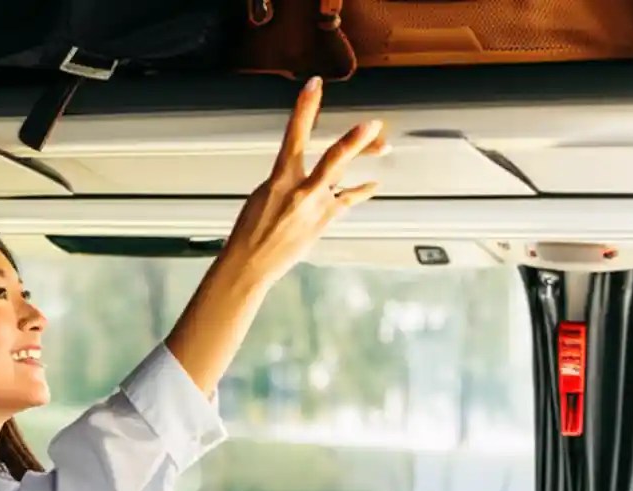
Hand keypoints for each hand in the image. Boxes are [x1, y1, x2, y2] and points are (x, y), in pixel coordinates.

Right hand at [223, 77, 387, 287]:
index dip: (306, 108)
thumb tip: (305, 175)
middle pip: (332, 159)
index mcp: (278, 179)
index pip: (294, 135)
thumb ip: (287, 182)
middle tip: (372, 124)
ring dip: (362, 157)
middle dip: (354, 140)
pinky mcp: (323, 221)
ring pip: (343, 176)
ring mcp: (314, 207)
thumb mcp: (262, 198)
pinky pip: (347, 201)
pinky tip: (373, 183)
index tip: (314, 86)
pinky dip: (360, 191)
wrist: (250, 263)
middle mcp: (299, 190)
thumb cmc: (250, 233)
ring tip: (383, 145)